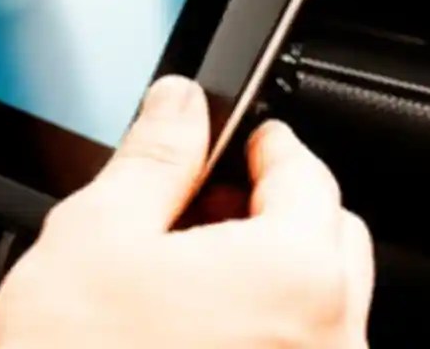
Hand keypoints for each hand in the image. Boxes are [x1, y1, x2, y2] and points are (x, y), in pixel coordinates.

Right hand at [0, 77, 374, 348]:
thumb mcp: (98, 233)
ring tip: (182, 277)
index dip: (265, 142)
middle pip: (328, 240)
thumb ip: (154, 156)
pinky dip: (261, 330)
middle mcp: (331, 342)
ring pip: (317, 305)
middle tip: (200, 204)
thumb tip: (178, 104)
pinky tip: (190, 333)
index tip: (243, 136)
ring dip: (266, 274)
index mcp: (295, 275)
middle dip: (272, 208)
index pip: (307, 173)